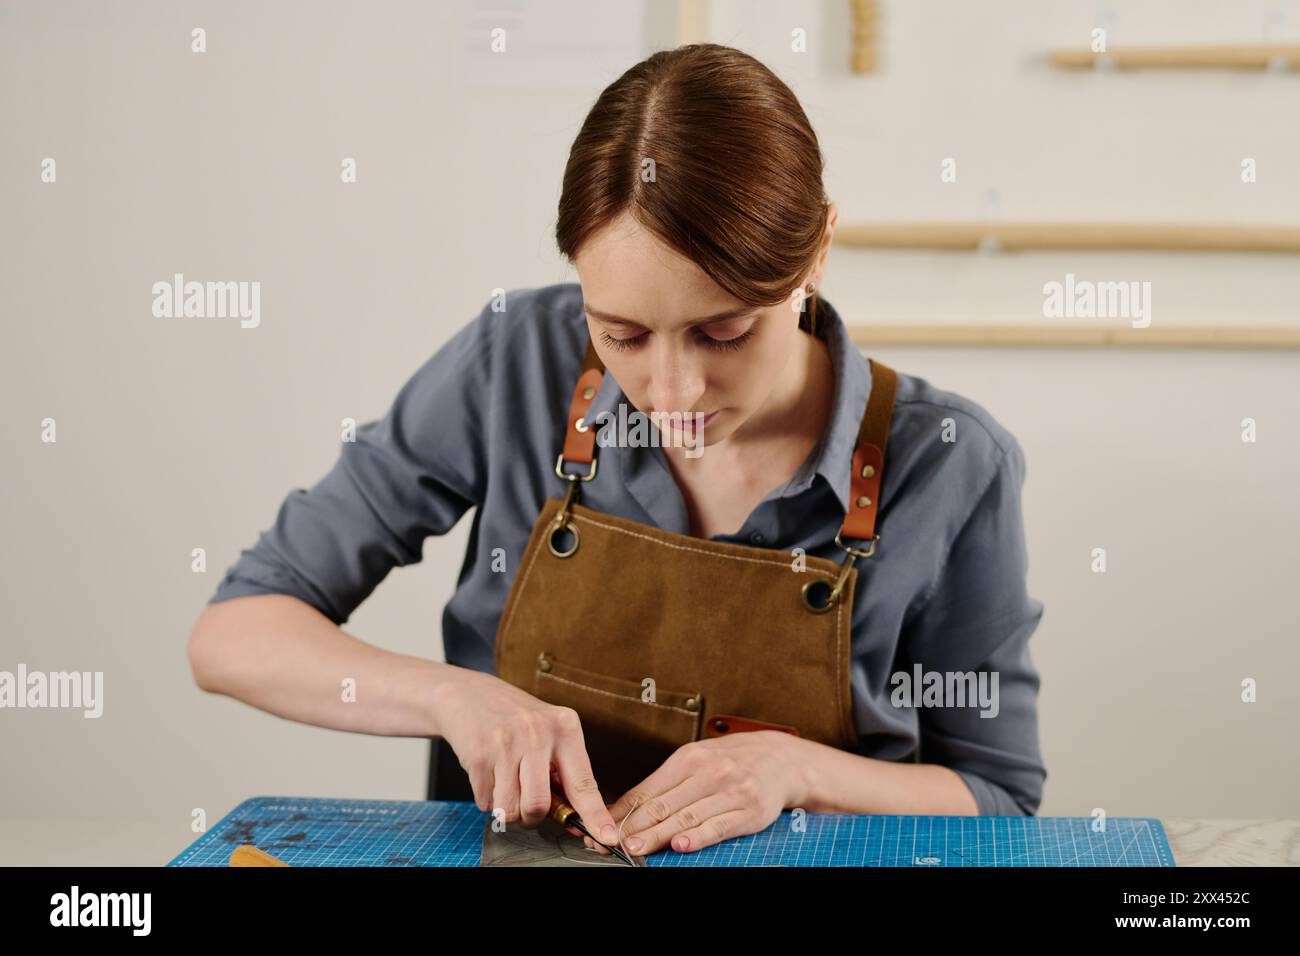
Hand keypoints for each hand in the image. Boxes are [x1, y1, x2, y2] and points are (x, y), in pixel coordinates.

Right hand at [432, 666, 621, 847]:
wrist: (469, 694)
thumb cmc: (516, 719)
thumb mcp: (550, 732)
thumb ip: (564, 772)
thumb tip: (576, 819)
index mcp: (564, 728)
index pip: (584, 783)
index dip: (595, 816)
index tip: (608, 838)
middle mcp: (537, 733)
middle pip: (538, 805)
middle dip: (532, 817)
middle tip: (528, 803)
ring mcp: (506, 743)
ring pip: (510, 810)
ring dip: (508, 809)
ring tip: (508, 784)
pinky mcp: (478, 755)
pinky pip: (486, 803)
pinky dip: (488, 799)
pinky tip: (490, 774)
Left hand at [585, 730, 811, 857]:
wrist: (780, 757)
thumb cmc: (731, 761)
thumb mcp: (696, 761)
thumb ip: (664, 785)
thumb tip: (624, 809)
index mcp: (688, 758)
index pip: (647, 790)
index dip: (622, 812)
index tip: (602, 828)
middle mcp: (708, 772)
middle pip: (663, 804)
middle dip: (633, 827)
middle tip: (611, 843)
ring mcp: (730, 791)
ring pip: (686, 817)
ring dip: (658, 835)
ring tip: (635, 848)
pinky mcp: (749, 810)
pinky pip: (719, 827)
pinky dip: (698, 837)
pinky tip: (680, 845)